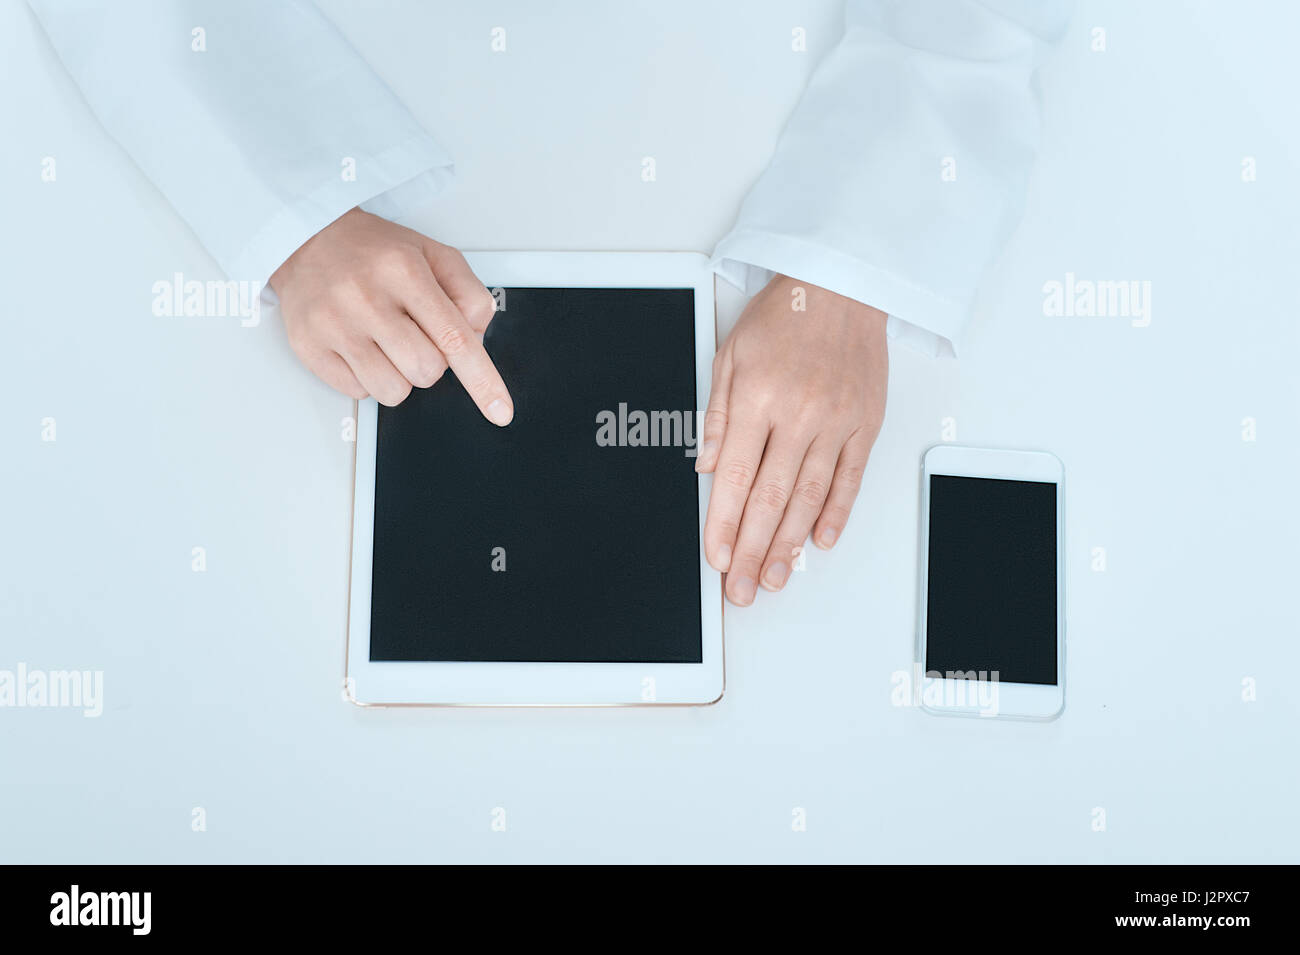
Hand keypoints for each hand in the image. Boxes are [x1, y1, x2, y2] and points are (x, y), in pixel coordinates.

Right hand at [269, 207, 511, 422]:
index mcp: (403, 271)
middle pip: (427, 372)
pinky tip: (359, 345)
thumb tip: (477, 339)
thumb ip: (467, 294)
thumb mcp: (432, 254)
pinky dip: (367, 378)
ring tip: (385, 341)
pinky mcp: (308, 347)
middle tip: (413, 334)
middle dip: (431, 363)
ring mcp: (333, 324)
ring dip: (399, 376)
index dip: (482, 381)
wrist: (305, 238)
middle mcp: (365, 297)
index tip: (500, 412)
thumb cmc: (374, 251)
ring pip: (393, 391)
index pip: (454, 339)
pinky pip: (358, 393)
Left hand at [696, 274, 886, 605]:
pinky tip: (819, 541)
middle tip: (742, 588)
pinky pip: (850, 478)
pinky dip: (835, 513)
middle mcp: (799, 414)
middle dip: (754, 551)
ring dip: (791, 544)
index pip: (736, 478)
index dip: (725, 525)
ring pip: (810, 496)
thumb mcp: (730, 354)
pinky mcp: (865, 423)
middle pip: (771, 499)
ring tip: (777, 577)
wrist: (841, 285)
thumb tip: (705, 465)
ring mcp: (836, 421)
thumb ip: (716, 413)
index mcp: (758, 398)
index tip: (718, 557)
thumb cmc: (784, 318)